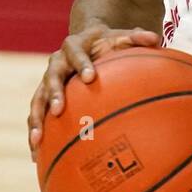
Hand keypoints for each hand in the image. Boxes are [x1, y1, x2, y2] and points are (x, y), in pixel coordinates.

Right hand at [27, 24, 160, 160]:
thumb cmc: (107, 42)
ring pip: (38, 100)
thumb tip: (155, 38)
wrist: (87, 42)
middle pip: (50, 78)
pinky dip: (35, 133)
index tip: (91, 78)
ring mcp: (47, 81)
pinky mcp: (44, 96)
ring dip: (36, 120)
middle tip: (59, 110)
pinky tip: (37, 155)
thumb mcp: (121, 36)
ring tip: (37, 141)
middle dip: (54, 94)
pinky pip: (37, 115)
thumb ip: (137, 37)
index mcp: (73, 46)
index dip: (82, 64)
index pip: (76, 54)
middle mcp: (56, 63)